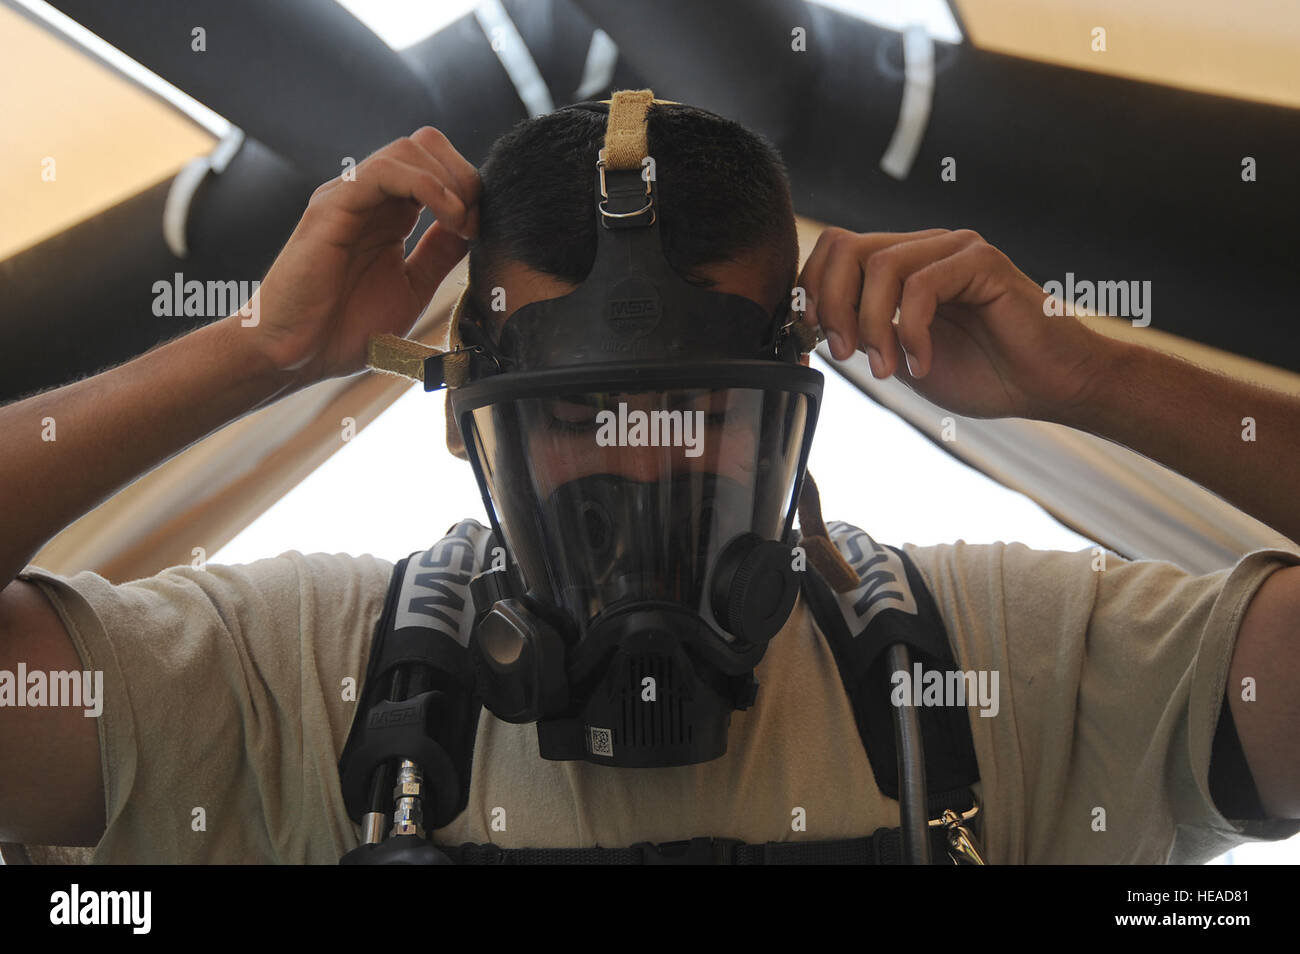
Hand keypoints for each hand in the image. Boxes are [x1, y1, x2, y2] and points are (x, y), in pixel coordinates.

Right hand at [244, 127, 480, 381]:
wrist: (295, 355)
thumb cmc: (343, 329)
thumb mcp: (411, 289)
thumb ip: (438, 256)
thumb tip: (472, 229)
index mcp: (389, 214)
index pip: (437, 168)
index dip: (469, 189)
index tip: (484, 230)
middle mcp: (369, 198)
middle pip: (426, 145)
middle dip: (465, 175)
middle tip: (476, 222)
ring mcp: (349, 196)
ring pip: (409, 149)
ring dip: (450, 179)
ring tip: (462, 223)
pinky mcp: (333, 205)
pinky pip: (385, 171)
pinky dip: (428, 185)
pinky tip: (447, 218)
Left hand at [797, 228, 1112, 420]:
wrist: (1047, 386)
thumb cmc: (984, 374)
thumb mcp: (902, 358)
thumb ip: (864, 335)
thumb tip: (816, 326)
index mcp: (903, 264)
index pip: (835, 249)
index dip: (812, 291)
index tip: (814, 340)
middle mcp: (925, 247)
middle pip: (846, 246)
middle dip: (831, 305)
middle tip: (845, 353)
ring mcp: (955, 249)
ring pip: (880, 265)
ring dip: (871, 325)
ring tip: (885, 367)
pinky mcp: (982, 262)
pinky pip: (921, 285)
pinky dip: (910, 331)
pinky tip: (921, 364)